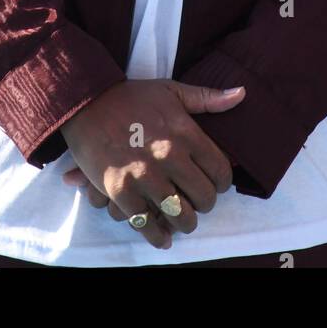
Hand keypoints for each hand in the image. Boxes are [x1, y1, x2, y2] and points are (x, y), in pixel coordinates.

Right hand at [60, 78, 244, 249]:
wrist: (85, 100)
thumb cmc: (131, 96)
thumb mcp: (171, 91)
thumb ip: (207, 98)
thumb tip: (241, 95)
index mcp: (185, 132)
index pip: (221, 170)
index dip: (222, 181)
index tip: (214, 183)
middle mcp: (169, 155)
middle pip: (204, 197)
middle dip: (204, 203)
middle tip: (196, 201)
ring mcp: (144, 175)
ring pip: (180, 216)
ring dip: (184, 222)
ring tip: (181, 219)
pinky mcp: (120, 190)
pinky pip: (147, 224)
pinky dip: (157, 236)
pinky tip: (162, 236)